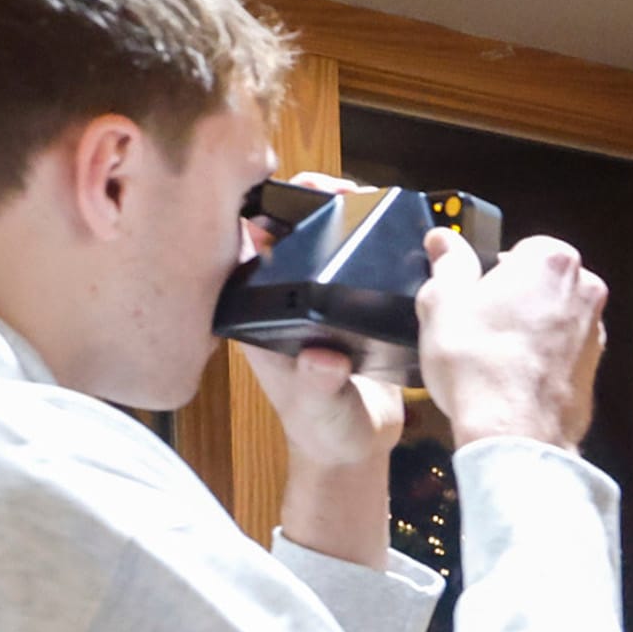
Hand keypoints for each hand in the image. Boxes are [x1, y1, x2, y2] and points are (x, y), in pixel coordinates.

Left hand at [238, 173, 403, 566]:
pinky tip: (386, 222)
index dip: (256, 214)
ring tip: (362, 195)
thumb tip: (324, 360)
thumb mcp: (322, 411)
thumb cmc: (325, 429)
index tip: (281, 195)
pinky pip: (354, 254)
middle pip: (285, 229)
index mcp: (261, 314)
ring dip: (339, 209)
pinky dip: (367, 233)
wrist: (357, 443)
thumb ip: (320, 386)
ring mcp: (317, 294)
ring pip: (321, 235)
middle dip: (304, 199)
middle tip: (333, 188)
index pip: (245, 250)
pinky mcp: (352, 298)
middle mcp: (285, 297)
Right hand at [418, 228, 607, 451]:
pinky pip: (560, 355)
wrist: (515, 432)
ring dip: (526, 333)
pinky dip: (541, 362)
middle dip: (510, 302)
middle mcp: (585, 289)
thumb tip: (444, 239)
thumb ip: (448, 263)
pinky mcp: (594, 370)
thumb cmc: (479, 363)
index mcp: (552, 258)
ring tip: (492, 360)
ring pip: (551, 320)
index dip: (488, 276)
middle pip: (538, 285)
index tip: (469, 299)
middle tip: (476, 329)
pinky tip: (513, 381)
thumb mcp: (444, 301)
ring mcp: (595, 332)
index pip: (516, 251)